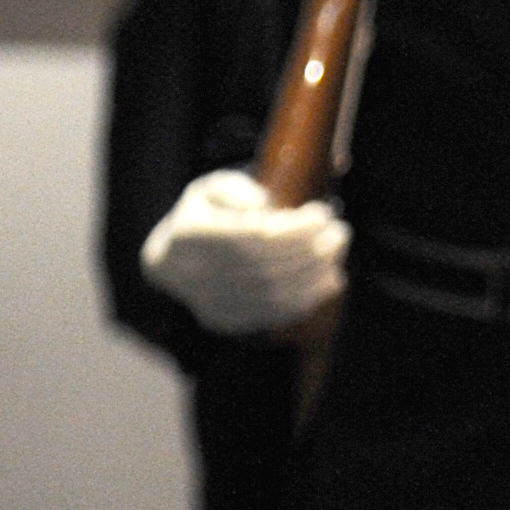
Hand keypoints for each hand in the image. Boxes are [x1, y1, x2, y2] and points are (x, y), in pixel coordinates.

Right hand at [140, 169, 345, 336]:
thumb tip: (262, 205)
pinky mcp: (223, 320)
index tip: (322, 213)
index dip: (293, 229)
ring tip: (338, 250)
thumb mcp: (211, 189)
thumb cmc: (203, 215)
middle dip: (311, 249)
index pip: (250, 237)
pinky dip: (307, 298)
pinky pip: (271, 314)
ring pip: (271, 294)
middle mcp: (194, 273)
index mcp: (189, 235)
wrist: (170, 260)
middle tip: (340, 231)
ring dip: (315, 273)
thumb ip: (236, 190)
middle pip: (266, 266)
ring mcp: (207, 301)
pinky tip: (331, 279)